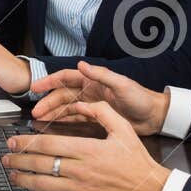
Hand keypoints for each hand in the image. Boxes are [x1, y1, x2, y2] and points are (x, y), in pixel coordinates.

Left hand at [3, 100, 169, 190]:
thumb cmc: (138, 163)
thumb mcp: (123, 129)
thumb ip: (101, 112)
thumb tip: (81, 103)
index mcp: (88, 150)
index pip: (48, 145)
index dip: (26, 143)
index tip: (14, 141)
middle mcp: (80, 170)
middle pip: (39, 164)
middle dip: (18, 159)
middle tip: (7, 156)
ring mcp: (80, 189)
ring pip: (42, 185)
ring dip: (23, 179)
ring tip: (13, 174)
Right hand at [30, 60, 168, 134]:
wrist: (155, 116)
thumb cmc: (141, 98)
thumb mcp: (121, 85)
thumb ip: (101, 75)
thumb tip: (81, 65)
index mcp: (93, 80)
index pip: (65, 77)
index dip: (49, 81)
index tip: (35, 87)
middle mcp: (90, 91)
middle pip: (63, 95)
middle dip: (48, 102)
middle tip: (36, 111)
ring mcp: (92, 104)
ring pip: (67, 107)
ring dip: (54, 112)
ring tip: (40, 120)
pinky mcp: (96, 117)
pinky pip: (75, 118)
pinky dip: (64, 121)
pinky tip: (55, 125)